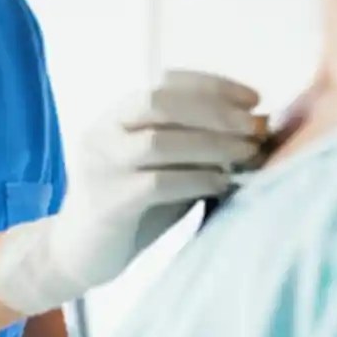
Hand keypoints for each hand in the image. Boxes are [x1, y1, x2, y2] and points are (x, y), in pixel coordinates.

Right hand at [0, 70, 265, 315]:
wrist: (79, 253)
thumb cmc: (132, 207)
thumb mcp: (162, 166)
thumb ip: (195, 145)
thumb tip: (257, 127)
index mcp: (117, 116)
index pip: (165, 83)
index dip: (212, 85)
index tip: (253, 98)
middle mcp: (104, 132)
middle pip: (159, 101)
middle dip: (213, 110)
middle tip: (254, 127)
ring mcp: (101, 166)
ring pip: (158, 141)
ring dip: (211, 144)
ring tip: (248, 154)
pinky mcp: (107, 203)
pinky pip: (156, 184)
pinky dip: (196, 179)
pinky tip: (223, 183)